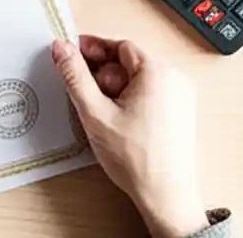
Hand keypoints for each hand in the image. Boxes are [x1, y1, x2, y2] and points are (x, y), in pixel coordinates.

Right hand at [51, 36, 206, 237]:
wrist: (166, 196)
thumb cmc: (137, 160)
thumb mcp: (95, 113)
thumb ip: (75, 77)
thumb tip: (61, 49)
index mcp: (157, 72)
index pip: (120, 46)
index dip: (94, 49)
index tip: (73, 54)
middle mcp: (174, 79)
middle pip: (130, 62)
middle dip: (104, 73)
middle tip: (84, 90)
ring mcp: (181, 97)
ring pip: (139, 79)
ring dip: (116, 87)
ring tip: (101, 111)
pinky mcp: (181, 113)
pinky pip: (151, 94)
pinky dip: (131, 99)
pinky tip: (117, 120)